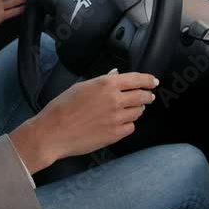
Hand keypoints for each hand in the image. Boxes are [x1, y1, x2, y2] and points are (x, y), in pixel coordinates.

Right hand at [9, 71, 158, 173]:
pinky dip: (128, 124)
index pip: (136, 79)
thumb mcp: (81, 87)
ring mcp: (117, 118)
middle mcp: (115, 100)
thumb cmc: (62, 107)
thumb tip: (116, 74)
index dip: (148, 80)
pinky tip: (120, 123)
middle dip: (147, 96)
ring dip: (137, 110)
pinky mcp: (115, 134)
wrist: (54, 131)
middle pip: (142, 96)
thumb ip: (103, 80)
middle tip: (148, 96)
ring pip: (138, 112)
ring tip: (131, 110)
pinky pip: (130, 127)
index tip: (154, 81)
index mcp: (106, 84)